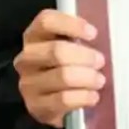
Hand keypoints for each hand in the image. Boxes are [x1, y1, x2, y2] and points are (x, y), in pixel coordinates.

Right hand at [14, 9, 106, 128]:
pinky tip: (93, 96)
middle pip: (57, 51)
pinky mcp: (36, 106)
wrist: (49, 102)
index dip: (71, 24)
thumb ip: (78, 38)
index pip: (46, 21)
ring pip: (62, 76)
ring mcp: (28, 83)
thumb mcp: (67, 47)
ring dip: (87, 78)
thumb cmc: (64, 67)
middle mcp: (26, 58)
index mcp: (33, 36)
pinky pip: (64, 99)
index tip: (93, 33)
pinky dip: (83, 97)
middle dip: (84, 56)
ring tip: (99, 80)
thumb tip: (103, 39)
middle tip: (100, 61)